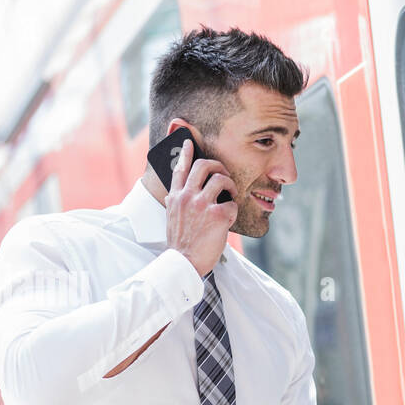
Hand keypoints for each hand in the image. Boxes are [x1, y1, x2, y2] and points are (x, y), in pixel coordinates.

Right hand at [165, 137, 237, 276]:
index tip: (190, 141)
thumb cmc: (181, 243)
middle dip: (218, 166)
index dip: (186, 152)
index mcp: (175, 196)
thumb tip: (174, 194)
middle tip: (224, 174)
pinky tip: (228, 220)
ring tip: (231, 195)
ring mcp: (202, 205)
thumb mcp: (172, 217)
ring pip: (221, 179)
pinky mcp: (218, 216)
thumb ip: (175, 202)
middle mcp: (187, 196)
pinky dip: (233, 211)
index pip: (180, 168)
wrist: (183, 262)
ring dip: (230, 185)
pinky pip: (232, 204)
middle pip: (204, 166)